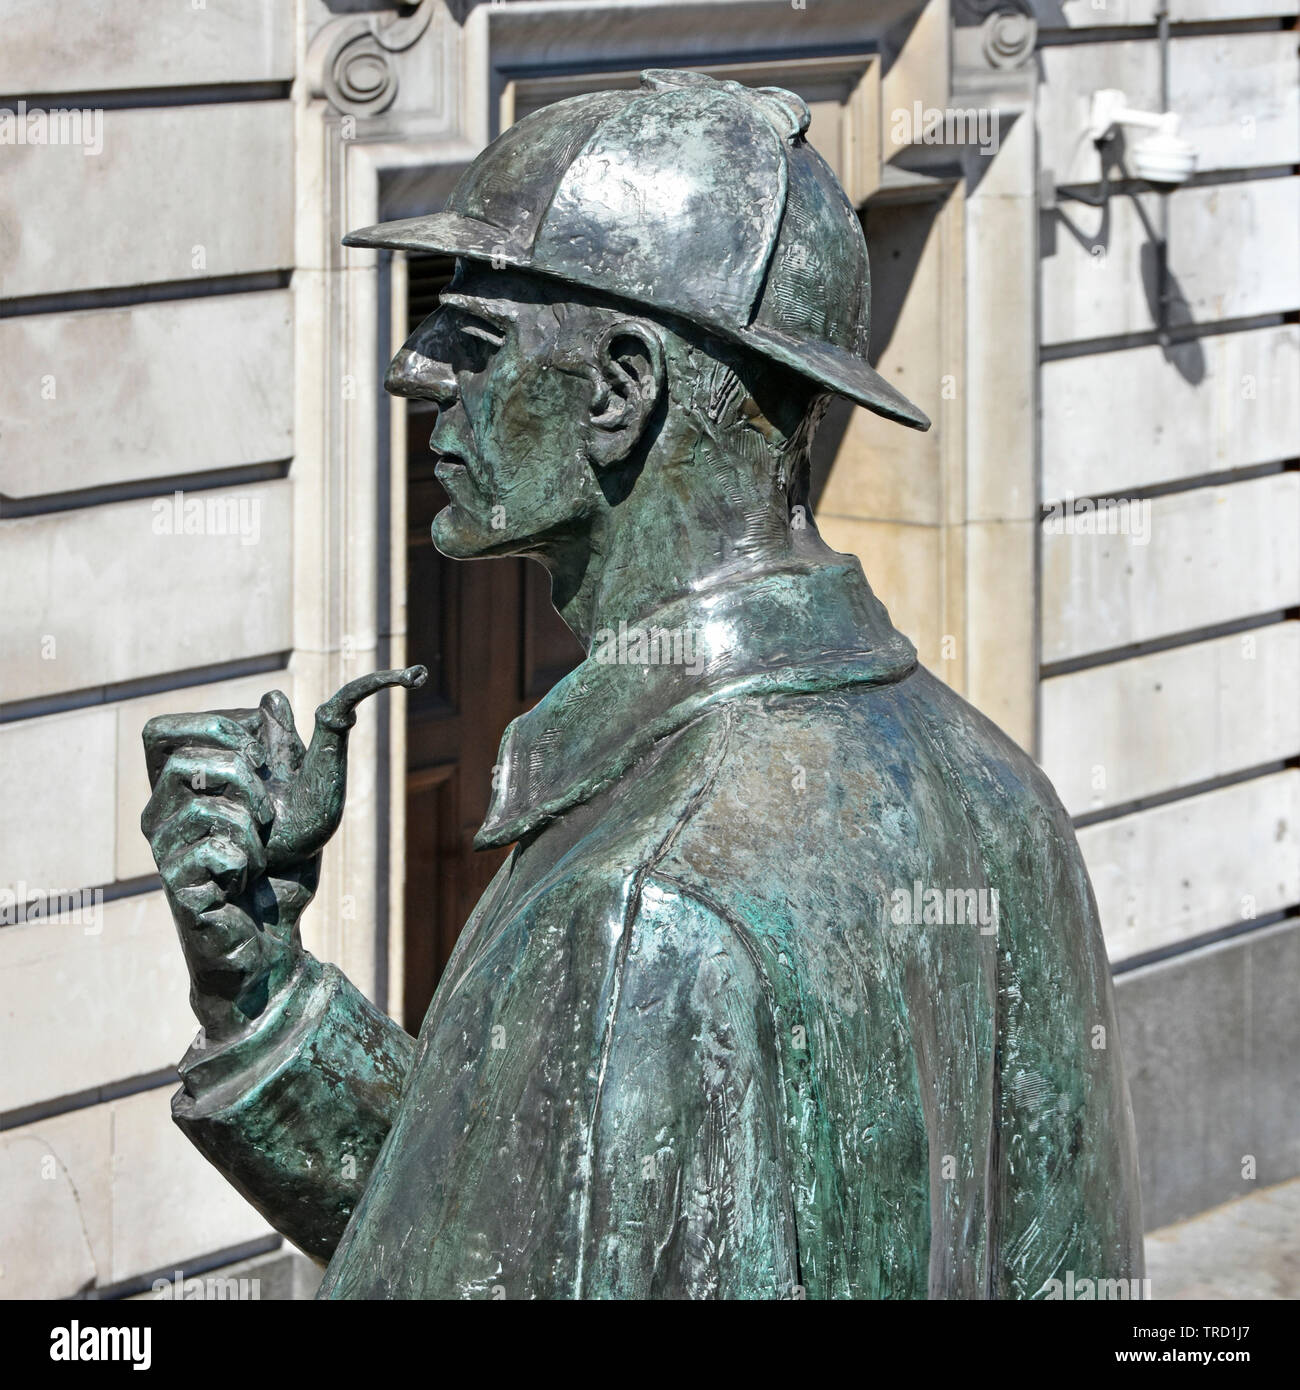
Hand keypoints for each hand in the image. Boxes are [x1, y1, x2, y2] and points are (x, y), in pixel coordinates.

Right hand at [141, 691, 316, 1039]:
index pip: (162, 729)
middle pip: (180, 761)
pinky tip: (242, 880)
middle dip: (242, 775)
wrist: (282, 927)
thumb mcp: (302, 791)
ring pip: (204, 807)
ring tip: (257, 853)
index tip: (258, 758)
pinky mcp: (177, 887)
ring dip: (253, 827)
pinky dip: (247, 861)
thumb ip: (289, 743)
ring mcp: (163, 852)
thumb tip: (271, 697)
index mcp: (178, 784)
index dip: (216, 729)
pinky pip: (214, 851)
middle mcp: (159, 813)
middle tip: (262, 808)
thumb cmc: (289, 860)